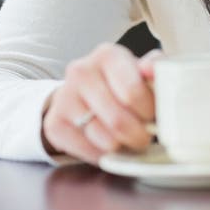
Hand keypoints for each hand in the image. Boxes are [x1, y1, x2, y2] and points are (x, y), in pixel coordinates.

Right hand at [42, 43, 162, 163]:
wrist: (81, 94)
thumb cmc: (119, 83)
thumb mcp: (140, 71)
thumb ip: (155, 67)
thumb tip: (151, 69)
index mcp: (107, 54)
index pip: (132, 92)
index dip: (148, 111)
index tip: (152, 116)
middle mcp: (81, 71)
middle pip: (118, 119)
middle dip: (138, 135)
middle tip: (144, 137)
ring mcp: (64, 97)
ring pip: (103, 139)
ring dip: (121, 146)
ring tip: (127, 140)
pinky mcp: (54, 123)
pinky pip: (86, 151)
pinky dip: (102, 155)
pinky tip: (108, 145)